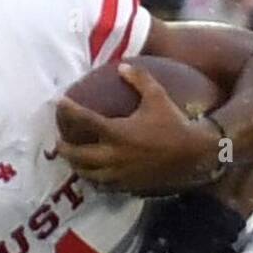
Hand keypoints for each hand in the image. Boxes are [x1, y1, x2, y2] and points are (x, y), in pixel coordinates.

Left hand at [56, 63, 222, 193]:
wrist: (194, 154)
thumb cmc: (175, 123)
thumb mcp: (158, 96)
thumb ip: (138, 79)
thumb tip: (122, 66)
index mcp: (118, 132)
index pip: (84, 121)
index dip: (69, 111)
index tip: (60, 103)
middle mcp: (115, 156)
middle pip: (78, 155)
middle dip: (64, 148)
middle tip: (58, 141)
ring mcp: (120, 174)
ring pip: (88, 174)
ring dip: (77, 166)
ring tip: (72, 159)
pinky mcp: (129, 185)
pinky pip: (104, 186)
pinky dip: (94, 180)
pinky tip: (92, 174)